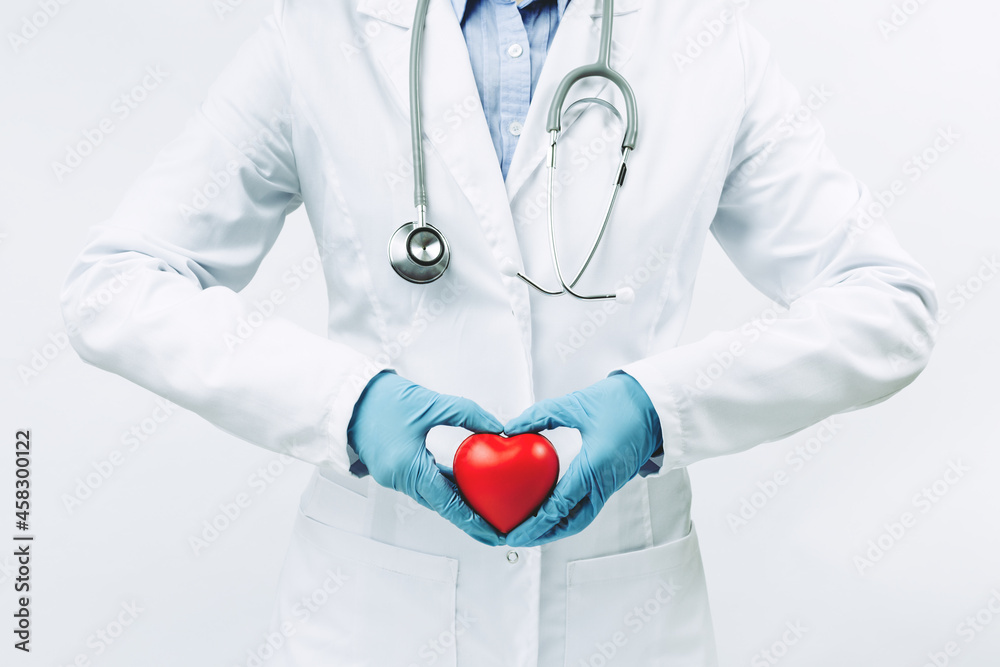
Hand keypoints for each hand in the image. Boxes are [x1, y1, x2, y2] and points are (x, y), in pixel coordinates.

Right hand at [347, 371, 504, 545]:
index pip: (447, 503)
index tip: (491, 532)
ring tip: (484, 505)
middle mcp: (398, 478)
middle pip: (440, 504)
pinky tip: (460, 480)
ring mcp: (392, 476)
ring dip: (455, 500)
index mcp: (407, 468)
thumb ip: (468, 414)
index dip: (472, 520)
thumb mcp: (432, 403)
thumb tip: (495, 426)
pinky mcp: (391, 469)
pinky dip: (441, 485)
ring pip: (431, 495)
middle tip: (495, 523)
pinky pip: (421, 484)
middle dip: (468, 515)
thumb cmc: (383, 399)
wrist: (350, 397)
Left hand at [503, 372, 661, 546]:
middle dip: (542, 535)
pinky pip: (588, 506)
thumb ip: (541, 416)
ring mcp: (610, 484)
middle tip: (517, 538)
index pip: (560, 506)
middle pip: (571, 523)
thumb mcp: (575, 404)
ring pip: (581, 518)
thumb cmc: (622, 402)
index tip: (514, 532)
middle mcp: (604, 482)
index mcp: (595, 467)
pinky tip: (550, 509)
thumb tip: (511, 427)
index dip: (534, 523)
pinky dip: (567, 514)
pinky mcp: (612, 480)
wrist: (657, 405)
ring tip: (530, 530)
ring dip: (555, 528)